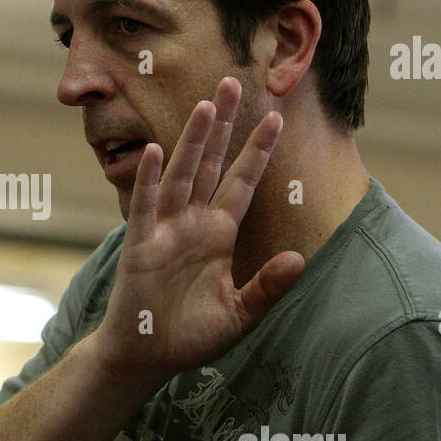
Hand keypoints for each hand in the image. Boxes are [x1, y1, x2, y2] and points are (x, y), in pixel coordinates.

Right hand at [87, 77, 304, 394]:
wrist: (146, 357)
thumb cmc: (190, 336)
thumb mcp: (241, 314)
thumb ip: (268, 287)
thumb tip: (300, 258)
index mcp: (219, 233)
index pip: (242, 182)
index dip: (257, 151)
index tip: (275, 117)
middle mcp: (193, 223)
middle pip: (210, 163)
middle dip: (224, 125)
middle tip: (233, 82)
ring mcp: (165, 230)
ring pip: (182, 174)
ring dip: (193, 140)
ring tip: (206, 106)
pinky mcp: (140, 245)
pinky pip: (145, 206)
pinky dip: (149, 179)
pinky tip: (155, 151)